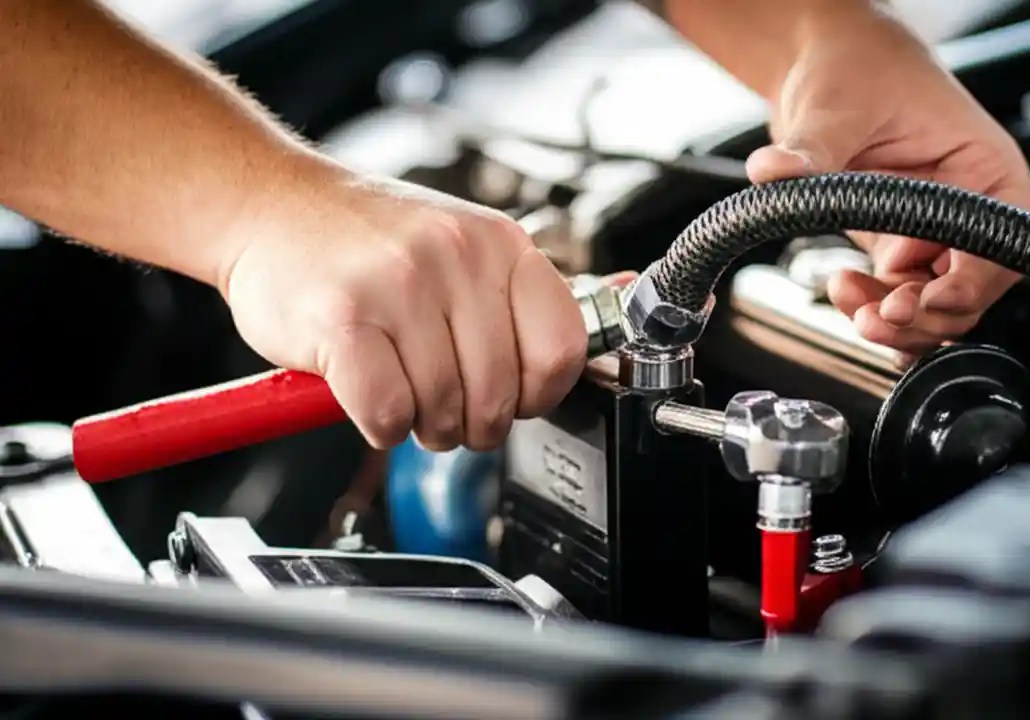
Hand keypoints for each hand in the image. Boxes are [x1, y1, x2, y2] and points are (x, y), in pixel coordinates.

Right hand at [218, 163, 585, 450]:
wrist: (270, 204)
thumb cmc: (366, 238)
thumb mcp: (462, 246)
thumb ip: (517, 298)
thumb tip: (602, 330)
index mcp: (500, 243)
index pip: (563, 348)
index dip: (540, 393)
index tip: (514, 396)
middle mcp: (456, 256)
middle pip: (501, 395)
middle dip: (472, 423)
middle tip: (445, 410)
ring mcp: (399, 285)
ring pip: (444, 410)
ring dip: (421, 424)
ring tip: (401, 390)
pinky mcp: (342, 320)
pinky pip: (388, 413)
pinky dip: (380, 424)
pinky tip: (366, 393)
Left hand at [746, 3, 1029, 356]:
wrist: (825, 66)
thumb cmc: (861, 67)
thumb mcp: (839, 104)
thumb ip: (813, 147)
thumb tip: (773, 170)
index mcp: (987, 171)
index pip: (1002, 245)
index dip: (971, 282)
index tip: (926, 299)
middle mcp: (968, 210)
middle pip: (970, 292)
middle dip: (925, 316)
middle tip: (879, 317)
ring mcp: (931, 235)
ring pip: (931, 308)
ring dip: (896, 323)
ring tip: (854, 309)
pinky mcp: (894, 248)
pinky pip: (895, 299)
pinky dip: (872, 310)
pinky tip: (843, 290)